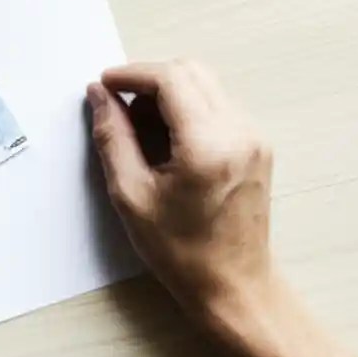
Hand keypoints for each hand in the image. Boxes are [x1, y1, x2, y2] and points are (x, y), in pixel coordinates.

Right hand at [86, 59, 273, 327]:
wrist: (234, 285)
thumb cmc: (182, 252)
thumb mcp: (131, 195)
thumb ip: (113, 137)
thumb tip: (100, 96)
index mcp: (209, 145)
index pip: (170, 79)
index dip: (132, 74)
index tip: (105, 85)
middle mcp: (239, 132)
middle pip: (191, 71)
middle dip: (150, 82)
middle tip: (121, 111)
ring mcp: (254, 136)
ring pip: (206, 85)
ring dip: (169, 95)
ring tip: (143, 136)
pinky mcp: (257, 145)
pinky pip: (218, 106)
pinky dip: (188, 111)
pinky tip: (168, 145)